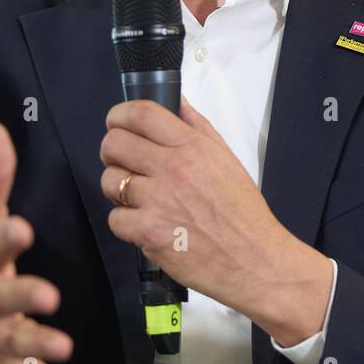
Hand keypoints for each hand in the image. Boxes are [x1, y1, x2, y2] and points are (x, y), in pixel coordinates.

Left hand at [98, 96, 295, 317]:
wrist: (254, 261)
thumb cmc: (242, 213)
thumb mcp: (226, 159)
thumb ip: (197, 127)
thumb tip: (176, 102)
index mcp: (193, 147)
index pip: (142, 114)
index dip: (120, 115)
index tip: (116, 122)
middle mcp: (173, 169)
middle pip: (114, 144)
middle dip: (112, 152)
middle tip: (124, 163)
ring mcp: (159, 201)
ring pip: (109, 181)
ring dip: (117, 190)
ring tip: (138, 198)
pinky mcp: (149, 232)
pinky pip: (115, 219)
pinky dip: (126, 224)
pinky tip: (146, 225)